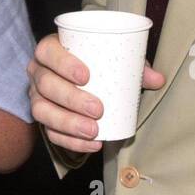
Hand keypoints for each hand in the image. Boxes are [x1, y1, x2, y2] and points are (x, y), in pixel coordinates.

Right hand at [27, 33, 164, 153]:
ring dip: (68, 123)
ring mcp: (37, 96)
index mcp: (51, 50)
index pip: (47, 51)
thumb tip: (157, 79)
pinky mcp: (43, 118)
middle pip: (46, 84)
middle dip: (71, 99)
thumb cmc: (97, 64)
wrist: (81, 78)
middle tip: (98, 109)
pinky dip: (70, 141)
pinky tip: (91, 144)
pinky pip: (50, 132)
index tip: (86, 76)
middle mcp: (39, 72)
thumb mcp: (114, 59)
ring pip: (42, 110)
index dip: (62, 63)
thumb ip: (135, 66)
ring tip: (93, 131)